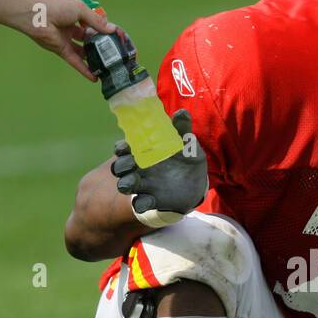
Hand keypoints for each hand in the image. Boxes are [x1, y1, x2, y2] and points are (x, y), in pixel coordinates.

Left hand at [25, 0, 115, 80]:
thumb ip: (96, 21)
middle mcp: (72, 29)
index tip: (116, 37)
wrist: (37, 16)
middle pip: (89, 39)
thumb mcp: (81, 10)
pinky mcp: (63, 51)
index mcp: (76, 16)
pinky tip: (95, 77)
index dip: (104, 30)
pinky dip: (85, 70)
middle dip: (101, 45)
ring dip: (94, 59)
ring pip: (84, 52)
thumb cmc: (57, 7)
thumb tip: (112, 30)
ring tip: (107, 66)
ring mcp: (67, 41)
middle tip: (114, 53)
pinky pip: (76, 62)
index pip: (93, 24)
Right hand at [111, 109, 208, 228]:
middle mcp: (138, 168)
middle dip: (121, 166)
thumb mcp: (187, 143)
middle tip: (131, 163)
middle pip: (120, 167)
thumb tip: (181, 112)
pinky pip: (140, 204)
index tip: (125, 147)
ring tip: (132, 183)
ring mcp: (143, 185)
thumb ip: (182, 129)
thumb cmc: (187, 158)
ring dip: (126, 184)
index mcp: (143, 152)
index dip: (121, 148)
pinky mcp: (151, 201)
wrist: (198, 182)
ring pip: (125, 185)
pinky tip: (147, 201)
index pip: (124, 149)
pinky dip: (141, 203)